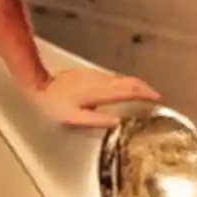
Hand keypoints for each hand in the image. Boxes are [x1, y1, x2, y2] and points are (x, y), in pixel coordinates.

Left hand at [30, 67, 161, 127]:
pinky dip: (122, 83)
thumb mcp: (74, 117)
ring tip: (142, 93)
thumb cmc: (54, 103)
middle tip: (154, 95)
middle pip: (129, 80)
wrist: (39, 84)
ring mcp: (94, 75)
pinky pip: (112, 77)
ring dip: (134, 84)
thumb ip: (97, 120)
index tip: (157, 98)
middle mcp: (100, 80)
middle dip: (144, 87)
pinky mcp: (88, 74)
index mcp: (100, 91)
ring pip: (120, 77)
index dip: (145, 93)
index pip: (129, 89)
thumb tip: (117, 122)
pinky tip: (121, 88)